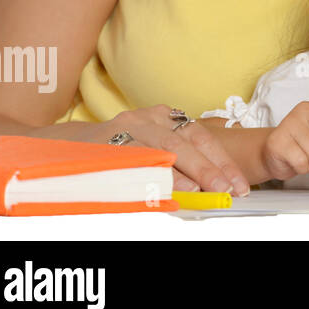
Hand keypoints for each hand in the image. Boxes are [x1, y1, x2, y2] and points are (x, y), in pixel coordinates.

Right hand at [96, 104, 251, 195]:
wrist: (69, 146)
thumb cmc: (120, 151)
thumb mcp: (153, 148)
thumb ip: (180, 163)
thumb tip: (214, 186)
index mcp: (165, 118)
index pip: (202, 138)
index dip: (222, 162)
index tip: (239, 185)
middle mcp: (148, 119)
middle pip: (185, 143)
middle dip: (209, 168)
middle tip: (226, 190)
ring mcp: (126, 129)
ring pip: (161, 150)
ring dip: (183, 173)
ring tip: (201, 191)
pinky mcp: (104, 144)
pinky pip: (131, 160)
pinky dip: (149, 175)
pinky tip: (162, 190)